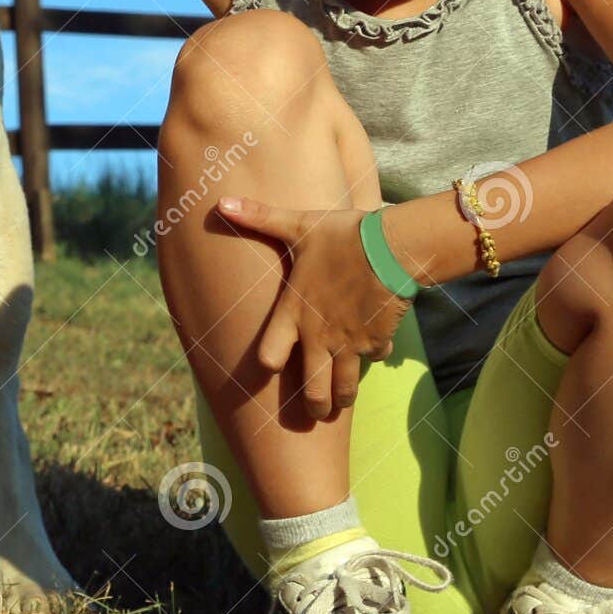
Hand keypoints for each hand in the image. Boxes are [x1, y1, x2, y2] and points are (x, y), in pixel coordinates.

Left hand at [213, 198, 413, 421]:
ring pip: (344, 388)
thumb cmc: (341, 235)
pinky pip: (374, 358)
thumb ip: (260, 218)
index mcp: (295, 312)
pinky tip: (373, 347)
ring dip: (341, 398)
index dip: (269, 364)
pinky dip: (373, 356)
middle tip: (313, 411)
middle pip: (312, 391)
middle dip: (313, 406)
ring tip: (339, 404)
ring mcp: (350, 344)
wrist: (391, 248)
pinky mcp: (377, 341)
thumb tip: (221, 202)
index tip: (272, 367)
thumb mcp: (298, 225)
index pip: (270, 356)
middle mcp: (320, 336)